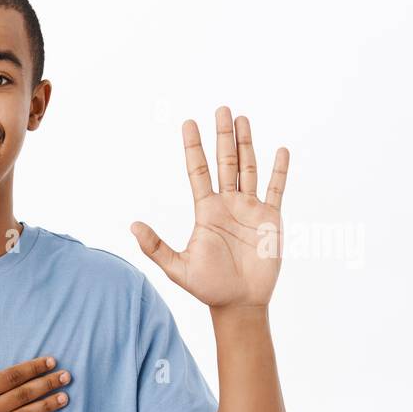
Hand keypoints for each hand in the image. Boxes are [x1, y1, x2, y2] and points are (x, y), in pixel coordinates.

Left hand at [130, 106, 290, 308]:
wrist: (239, 303)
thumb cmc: (208, 287)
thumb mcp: (177, 267)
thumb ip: (155, 246)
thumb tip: (132, 226)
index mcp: (206, 211)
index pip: (197, 171)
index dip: (193, 147)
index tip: (189, 123)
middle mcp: (227, 205)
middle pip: (225, 162)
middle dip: (223, 136)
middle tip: (221, 108)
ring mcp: (250, 210)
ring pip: (249, 169)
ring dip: (247, 144)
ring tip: (242, 119)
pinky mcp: (271, 219)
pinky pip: (276, 190)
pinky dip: (279, 171)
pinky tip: (280, 151)